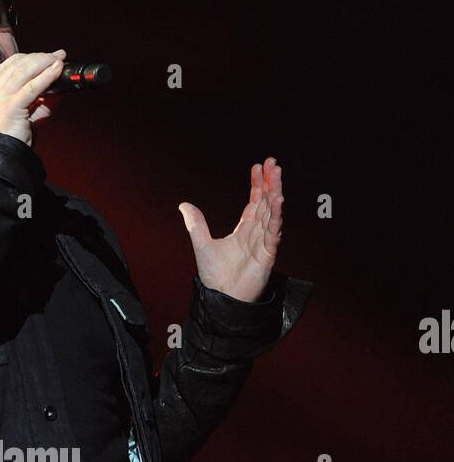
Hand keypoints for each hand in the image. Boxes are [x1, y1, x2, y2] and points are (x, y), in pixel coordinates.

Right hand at [0, 49, 66, 146]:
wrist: (1, 160)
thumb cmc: (13, 142)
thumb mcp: (26, 117)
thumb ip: (39, 102)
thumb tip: (58, 89)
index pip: (10, 66)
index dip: (29, 57)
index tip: (46, 56)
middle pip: (18, 64)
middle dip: (40, 57)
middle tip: (58, 55)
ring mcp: (0, 98)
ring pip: (24, 70)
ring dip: (44, 62)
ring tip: (59, 60)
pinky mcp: (10, 107)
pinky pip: (32, 87)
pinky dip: (46, 76)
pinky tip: (57, 70)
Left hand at [178, 157, 283, 301]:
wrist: (221, 299)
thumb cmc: (215, 276)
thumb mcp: (202, 244)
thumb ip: (196, 224)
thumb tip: (183, 205)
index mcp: (245, 231)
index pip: (255, 202)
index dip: (257, 185)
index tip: (257, 167)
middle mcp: (257, 234)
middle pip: (266, 203)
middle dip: (270, 183)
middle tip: (272, 162)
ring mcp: (264, 243)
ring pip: (272, 213)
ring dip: (275, 193)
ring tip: (277, 175)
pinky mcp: (267, 255)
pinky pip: (273, 233)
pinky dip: (276, 217)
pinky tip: (278, 201)